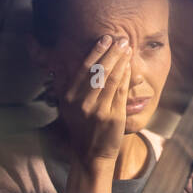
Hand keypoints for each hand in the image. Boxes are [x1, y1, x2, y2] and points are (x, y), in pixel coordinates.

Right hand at [60, 34, 131, 171]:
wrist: (91, 154)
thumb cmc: (81, 126)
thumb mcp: (67, 106)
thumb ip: (66, 84)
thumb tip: (63, 61)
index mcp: (69, 98)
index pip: (83, 69)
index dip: (95, 52)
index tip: (105, 39)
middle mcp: (82, 103)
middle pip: (99, 71)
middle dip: (111, 52)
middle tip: (121, 39)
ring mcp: (98, 110)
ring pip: (112, 79)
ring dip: (121, 61)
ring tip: (127, 48)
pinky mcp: (113, 117)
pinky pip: (121, 92)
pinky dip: (126, 77)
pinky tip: (130, 67)